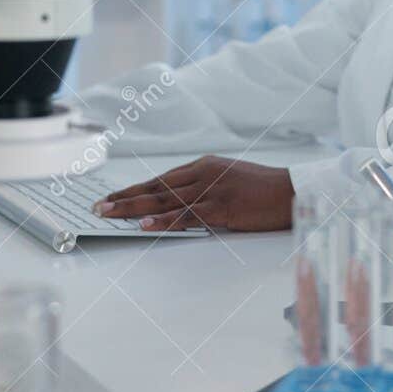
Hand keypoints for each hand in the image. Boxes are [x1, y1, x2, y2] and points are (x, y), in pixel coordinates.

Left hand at [92, 154, 293, 231]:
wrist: (293, 191)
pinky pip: (187, 215)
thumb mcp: (230, 181)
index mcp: (204, 166)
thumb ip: (204, 187)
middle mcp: (204, 173)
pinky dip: (164, 221)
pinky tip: (145, 225)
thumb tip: (178, 204)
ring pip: (165, 201)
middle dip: (124, 198)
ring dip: (134, 208)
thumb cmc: (264, 189)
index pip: (161, 180)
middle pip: (156, 188)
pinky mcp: (223, 207)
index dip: (134, 189)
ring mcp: (213, 189)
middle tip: (99, 206)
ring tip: (109, 214)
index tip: (112, 196)